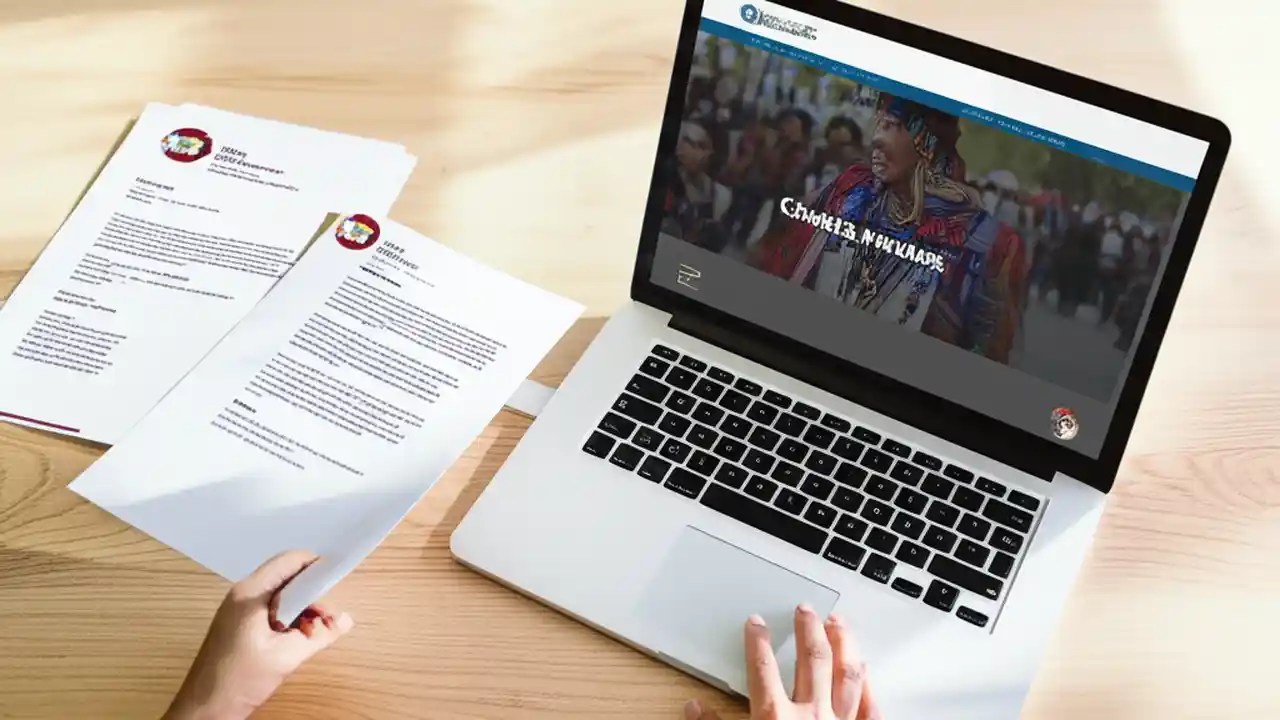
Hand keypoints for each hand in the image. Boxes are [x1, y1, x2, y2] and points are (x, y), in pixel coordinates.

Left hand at [163, 551, 354, 719]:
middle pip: (287, 578)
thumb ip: (320, 634)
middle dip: (312, 595)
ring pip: (281, 596)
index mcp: (250, 593)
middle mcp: (242, 595)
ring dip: (302, 610)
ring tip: (314, 634)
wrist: (204, 710)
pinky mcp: (240, 624)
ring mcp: (239, 609)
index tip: (336, 582)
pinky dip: (289, 620)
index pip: (290, 561)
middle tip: (327, 619)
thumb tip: (345, 620)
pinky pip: (271, 610)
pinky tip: (297, 640)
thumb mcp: (287, 656)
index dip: (316, 567)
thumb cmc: (236, 682)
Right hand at [684, 605, 880, 719]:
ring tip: (839, 624)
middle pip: (810, 659)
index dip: (757, 640)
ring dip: (844, 644)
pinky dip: (869, 686)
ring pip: (846, 674)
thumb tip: (695, 709)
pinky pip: (870, 708)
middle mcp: (810, 717)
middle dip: (808, 629)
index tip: (756, 623)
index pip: (762, 667)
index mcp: (774, 719)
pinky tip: (866, 670)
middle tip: (805, 609)